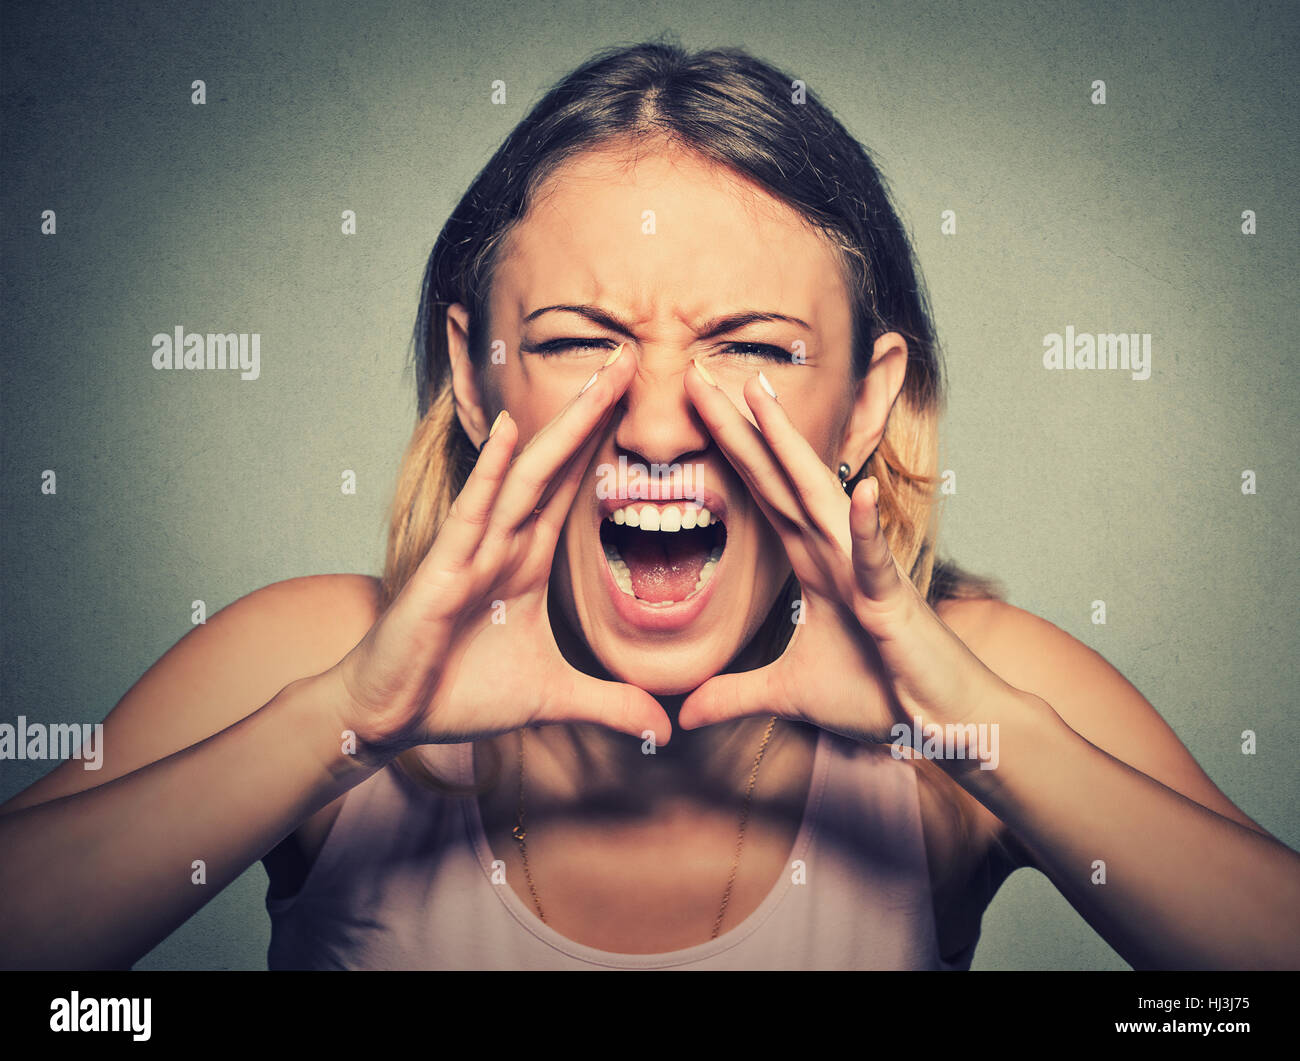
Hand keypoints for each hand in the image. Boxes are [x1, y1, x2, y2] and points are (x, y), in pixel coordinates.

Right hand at [326, 348, 671, 761]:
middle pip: (557, 465)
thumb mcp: (551, 699)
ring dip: (561, 427)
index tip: (645, 403)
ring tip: (600, 377)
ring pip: (524, 477)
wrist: (391, 717)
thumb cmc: (459, 693)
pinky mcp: (442, 571)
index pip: (573, 489)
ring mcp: (472, 551)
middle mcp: (503, 543)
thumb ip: (608, 704)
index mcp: (526, 560)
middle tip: (634, 357)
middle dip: (594, 413)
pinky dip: (491, 472)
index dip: (605, 444)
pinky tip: (511, 431)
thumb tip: (662, 728)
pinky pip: (472, 514)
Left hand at [677, 362, 1017, 753]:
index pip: (762, 495)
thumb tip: (687, 711)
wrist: (941, 723)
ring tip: (761, 398)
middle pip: (778, 479)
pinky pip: (876, 560)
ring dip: (791, 449)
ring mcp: (865, 570)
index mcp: (813, 563)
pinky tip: (858, 491)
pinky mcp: (892, 602)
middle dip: (740, 428)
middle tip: (699, 375)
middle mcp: (836, 552)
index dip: (728, 452)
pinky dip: (867, 527)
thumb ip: (736, 695)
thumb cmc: (879, 694)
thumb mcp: (790, 695)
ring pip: (821, 498)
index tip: (692, 408)